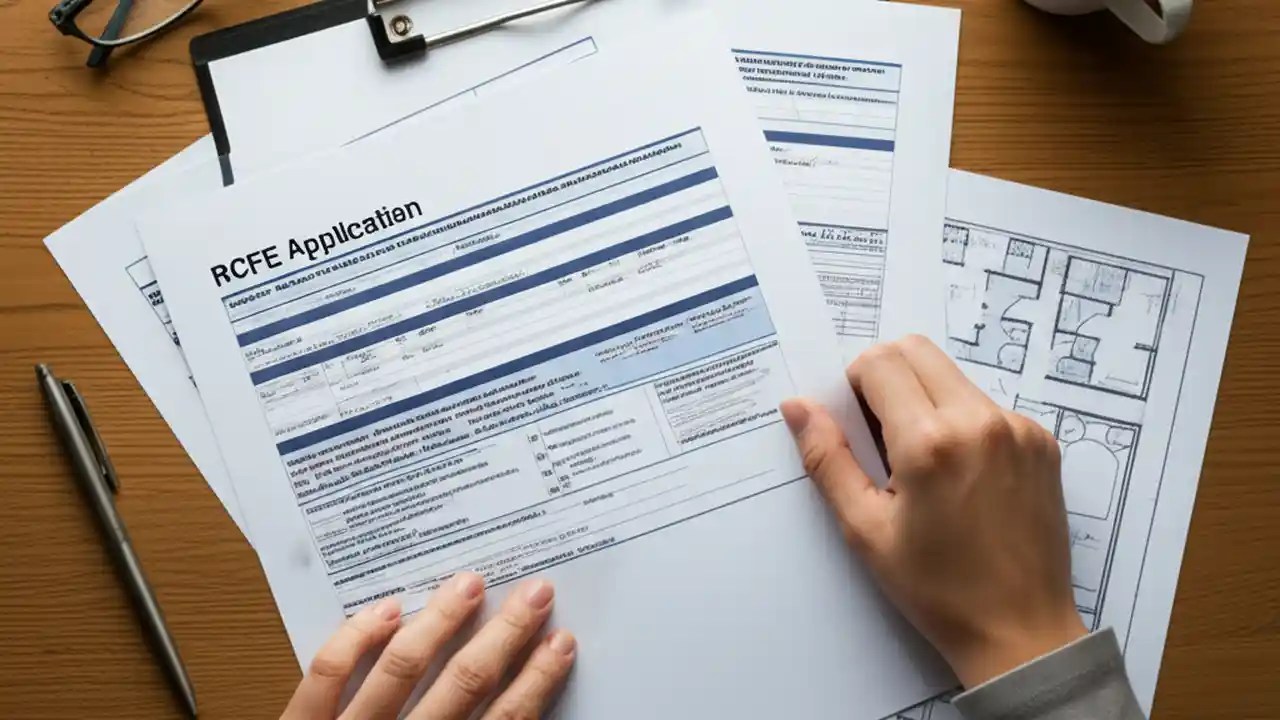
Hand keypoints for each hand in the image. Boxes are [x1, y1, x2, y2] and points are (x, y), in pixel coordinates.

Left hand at [282, 574, 574, 719]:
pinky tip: (387, 609)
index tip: (560, 643)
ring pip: (400, 668)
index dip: (536, 680)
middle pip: (464, 685)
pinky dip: (355, 639)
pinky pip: (326, 675)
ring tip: (469, 583)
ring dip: (441, 621)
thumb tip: (515, 716)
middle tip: (535, 594)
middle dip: (505, 635)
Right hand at [780, 335, 1085, 687]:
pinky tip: (960, 477)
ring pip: (952, 375)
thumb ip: (827, 459)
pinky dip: (962, 422)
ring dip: (925, 399)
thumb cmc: (938, 590)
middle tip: (881, 437)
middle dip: (886, 378)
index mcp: (930, 442)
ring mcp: (1019, 428)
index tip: (857, 429)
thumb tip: (798, 407)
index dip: (854, 386)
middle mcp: (981, 421)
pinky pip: (986, 404)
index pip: (879, 362)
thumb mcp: (865, 529)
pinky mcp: (1042, 441)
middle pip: (916, 351)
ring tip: (924, 466)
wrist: (1021, 632)